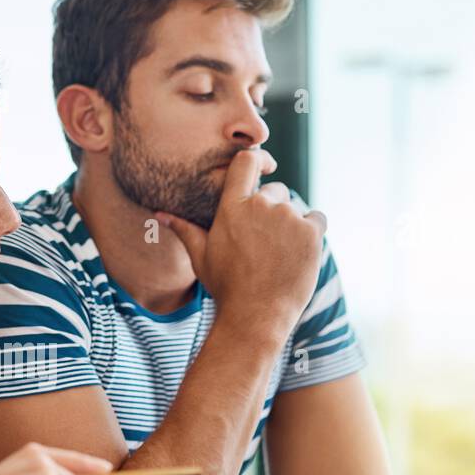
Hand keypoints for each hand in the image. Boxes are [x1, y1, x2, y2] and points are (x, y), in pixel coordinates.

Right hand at [153, 148, 325, 334]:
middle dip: (272, 211)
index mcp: (231, 208)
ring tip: (278, 256)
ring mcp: (287, 217)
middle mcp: (260, 206)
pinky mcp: (310, 231)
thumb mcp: (201, 257)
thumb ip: (185, 229)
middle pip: (274, 191)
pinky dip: (310, 234)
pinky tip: (296, 256)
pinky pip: (316, 220)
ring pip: (295, 209)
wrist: (256, 316)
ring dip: (291, 226)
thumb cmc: (226, 287)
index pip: (246, 162)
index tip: (262, 164)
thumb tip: (159, 214)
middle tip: (264, 245)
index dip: (256, 159)